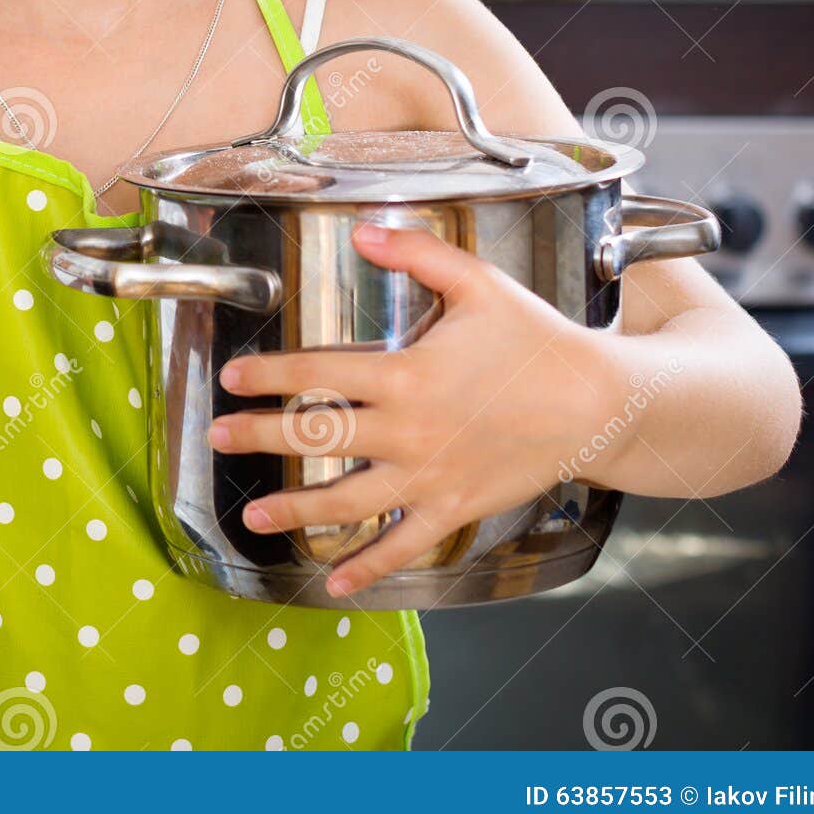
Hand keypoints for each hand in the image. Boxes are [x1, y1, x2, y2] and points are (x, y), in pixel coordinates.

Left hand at [208, 219, 624, 597]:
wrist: (596, 402)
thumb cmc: (535, 340)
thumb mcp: (477, 282)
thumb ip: (416, 253)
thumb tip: (361, 231)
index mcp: (406, 373)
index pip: (319, 373)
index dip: (269, 375)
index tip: (232, 378)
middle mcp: (409, 429)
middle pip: (319, 435)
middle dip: (260, 437)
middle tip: (217, 438)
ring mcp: (429, 476)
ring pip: (348, 500)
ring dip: (296, 509)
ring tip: (254, 516)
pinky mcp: (453, 508)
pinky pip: (402, 546)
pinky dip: (367, 568)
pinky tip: (335, 582)